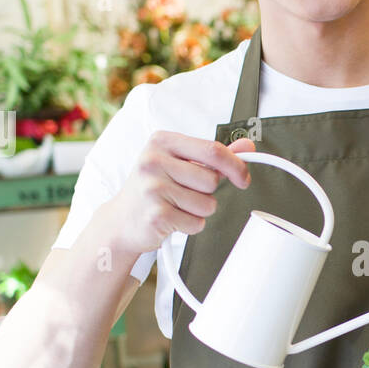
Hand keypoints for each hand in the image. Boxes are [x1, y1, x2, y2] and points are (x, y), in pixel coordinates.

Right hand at [107, 133, 255, 256]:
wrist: (121, 220)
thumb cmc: (154, 189)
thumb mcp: (180, 163)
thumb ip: (213, 156)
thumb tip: (246, 146)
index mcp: (162, 141)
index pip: (213, 150)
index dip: (236, 166)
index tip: (243, 178)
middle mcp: (154, 161)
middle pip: (212, 180)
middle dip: (208, 192)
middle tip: (184, 193)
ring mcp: (153, 188)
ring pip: (208, 204)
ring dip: (199, 211)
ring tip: (176, 206)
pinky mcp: (156, 215)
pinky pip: (197, 223)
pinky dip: (190, 226)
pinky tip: (171, 219)